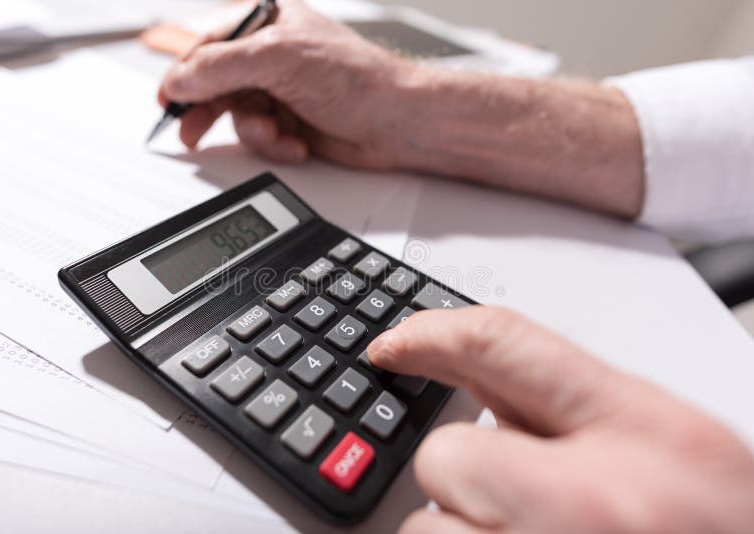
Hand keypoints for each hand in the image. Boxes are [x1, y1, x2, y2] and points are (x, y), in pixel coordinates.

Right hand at [159, 0, 420, 167]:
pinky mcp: (291, 121)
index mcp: (268, 23)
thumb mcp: (279, 60)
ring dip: (256, 131)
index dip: (184, 74)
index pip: (208, 45)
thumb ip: (221, 68)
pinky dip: (275, 144)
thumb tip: (179, 79)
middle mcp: (272, 55)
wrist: (398, 123)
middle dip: (211, 110)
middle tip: (192, 133)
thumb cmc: (357, 79)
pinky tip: (296, 142)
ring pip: (238, 115)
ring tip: (278, 134)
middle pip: (217, 84)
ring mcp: (281, 89)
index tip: (168, 100)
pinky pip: (262, 136)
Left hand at [367, 306, 753, 532]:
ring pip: (429, 527)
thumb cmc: (724, 526)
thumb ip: (570, 399)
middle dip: (468, 473)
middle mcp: (591, 501)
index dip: (431, 334)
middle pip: (446, 455)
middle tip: (523, 499)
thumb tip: (470, 371)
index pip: (501, 344)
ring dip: (463, 531)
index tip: (392, 345)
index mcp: (644, 432)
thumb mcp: (669, 442)